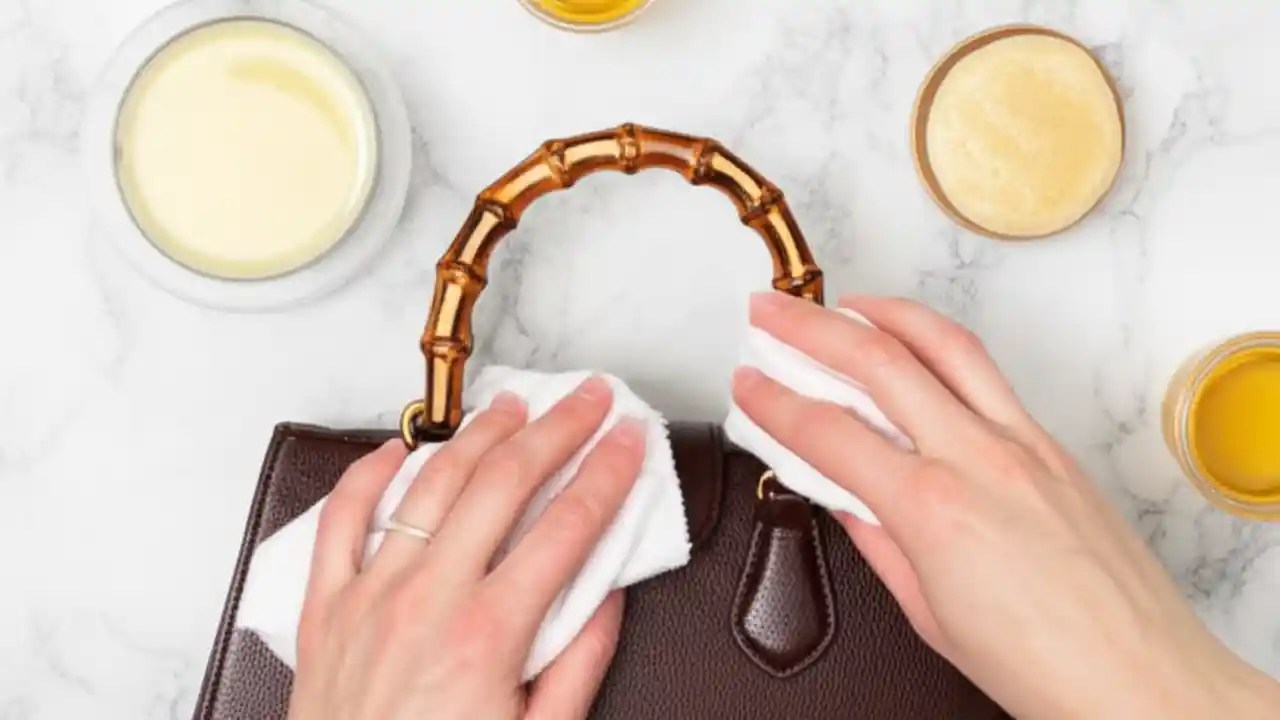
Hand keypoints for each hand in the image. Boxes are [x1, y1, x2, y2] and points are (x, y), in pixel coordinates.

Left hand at [287, 376, 641, 719]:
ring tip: (514, 405)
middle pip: (504, 484)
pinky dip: (368, 474)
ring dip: (479, 434)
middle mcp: (428, 601)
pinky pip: (339, 520)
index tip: (629, 440)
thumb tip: (606, 595)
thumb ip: (577, 663)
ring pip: (430, 484)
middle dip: (557, 429)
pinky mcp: (324, 607)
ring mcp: (370, 596)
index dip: (608, 474)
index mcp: (488, 635)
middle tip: (588, 398)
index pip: (567, 527)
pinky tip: (399, 448)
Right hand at [733, 292, 1279, 719]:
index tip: (746, 382)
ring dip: (883, 311)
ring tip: (843, 303)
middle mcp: (979, 459)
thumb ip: (878, 542)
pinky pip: (988, 373)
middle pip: (877, 361)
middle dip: (809, 326)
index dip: (774, 401)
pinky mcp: (1054, 446)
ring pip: (944, 344)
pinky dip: (940, 344)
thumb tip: (845, 499)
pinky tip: (918, 348)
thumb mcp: (930, 613)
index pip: (830, 432)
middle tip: (769, 311)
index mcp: (933, 510)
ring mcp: (1024, 444)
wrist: (1144, 682)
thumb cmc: (1047, 668)